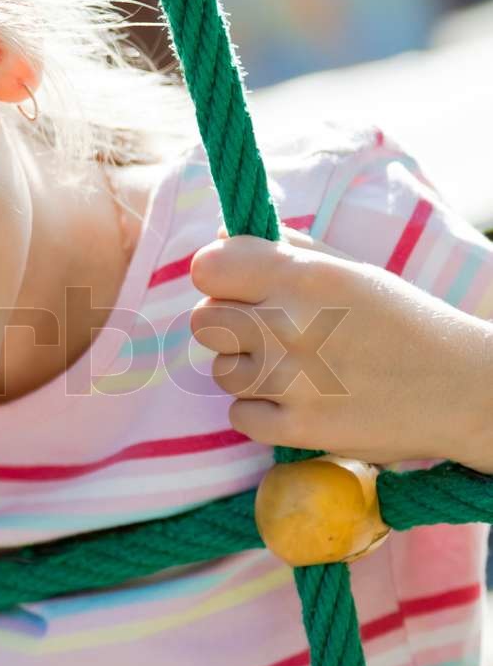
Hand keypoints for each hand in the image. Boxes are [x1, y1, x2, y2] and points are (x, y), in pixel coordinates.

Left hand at [188, 224, 491, 470]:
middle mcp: (290, 325)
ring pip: (221, 370)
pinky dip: (262, 413)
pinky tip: (300, 402)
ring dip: (248, 371)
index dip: (218, 277)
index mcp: (305, 277)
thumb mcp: (351, 272)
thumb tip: (221, 235)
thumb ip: (285, 251)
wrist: (460, 390)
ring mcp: (290, 381)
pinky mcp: (296, 430)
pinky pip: (238, 416)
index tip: (238, 288)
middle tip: (268, 334)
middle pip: (204, 320)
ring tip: (296, 370)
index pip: (208, 266)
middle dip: (230, 325)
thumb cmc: (403, 323)